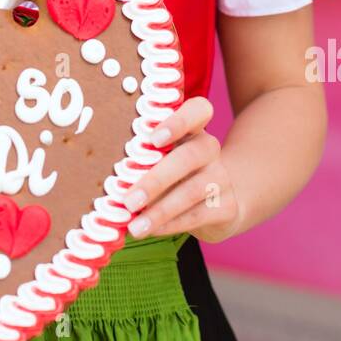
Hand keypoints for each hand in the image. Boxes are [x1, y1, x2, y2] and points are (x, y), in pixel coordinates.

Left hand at [122, 96, 241, 242]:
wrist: (218, 205)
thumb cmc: (176, 176)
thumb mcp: (162, 160)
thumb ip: (143, 160)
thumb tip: (113, 178)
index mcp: (193, 128)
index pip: (199, 110)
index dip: (178, 121)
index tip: (154, 137)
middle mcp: (210, 149)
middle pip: (189, 156)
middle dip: (156, 180)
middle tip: (128, 200)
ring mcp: (222, 177)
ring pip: (191, 191)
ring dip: (159, 211)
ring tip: (134, 227)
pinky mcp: (227, 207)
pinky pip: (197, 215)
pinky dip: (171, 225)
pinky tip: (151, 230)